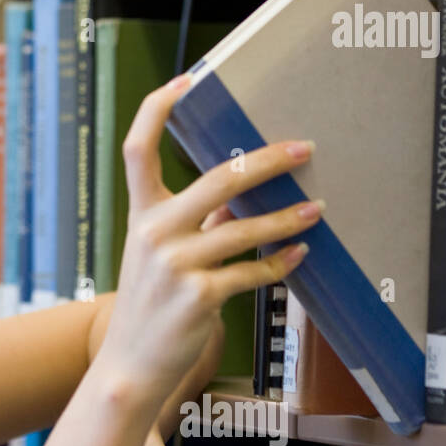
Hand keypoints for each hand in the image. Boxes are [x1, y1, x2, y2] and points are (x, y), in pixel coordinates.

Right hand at [95, 74, 323, 398]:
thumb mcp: (160, 257)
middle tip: (303, 150)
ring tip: (315, 210)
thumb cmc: (151, 306)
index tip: (188, 80)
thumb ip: (197, 224)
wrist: (130, 365)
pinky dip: (280, 264)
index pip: (137, 148)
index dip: (158, 109)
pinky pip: (252, 272)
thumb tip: (244, 196)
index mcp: (141, 214)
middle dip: (267, 161)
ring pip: (244, 229)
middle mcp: (154, 232)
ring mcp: (175, 265)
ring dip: (287, 218)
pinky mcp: (198, 296)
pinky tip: (300, 257)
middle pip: (216, 179)